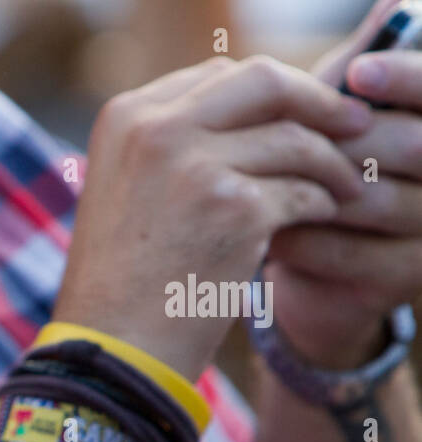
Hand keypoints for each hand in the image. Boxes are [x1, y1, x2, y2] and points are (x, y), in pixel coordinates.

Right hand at [54, 55, 370, 379]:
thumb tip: (260, 117)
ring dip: (330, 164)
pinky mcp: (234, 208)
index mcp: (125, 119)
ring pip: (294, 140)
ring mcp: (195, 166)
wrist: (112, 346)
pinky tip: (320, 220)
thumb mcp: (125, 191)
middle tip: (349, 127)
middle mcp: (156, 130)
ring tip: (341, 188)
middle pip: (263, 84)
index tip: (296, 115)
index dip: (268, 93)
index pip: (217, 76)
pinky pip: (304, 191)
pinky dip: (322, 205)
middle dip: (316, 103)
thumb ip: (174, 144)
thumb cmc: (119, 281)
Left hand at [267, 0, 421, 367]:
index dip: (406, 78)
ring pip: (374, 202)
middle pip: (412, 147)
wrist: (308, 255)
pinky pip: (348, 254)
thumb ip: (362, 66)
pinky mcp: (401, 280)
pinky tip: (266, 230)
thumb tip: (396, 0)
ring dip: (310, 189)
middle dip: (343, 140)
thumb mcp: (342, 109)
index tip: (357, 72)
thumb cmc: (321, 162)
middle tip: (284, 137)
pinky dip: (300, 237)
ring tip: (259, 181)